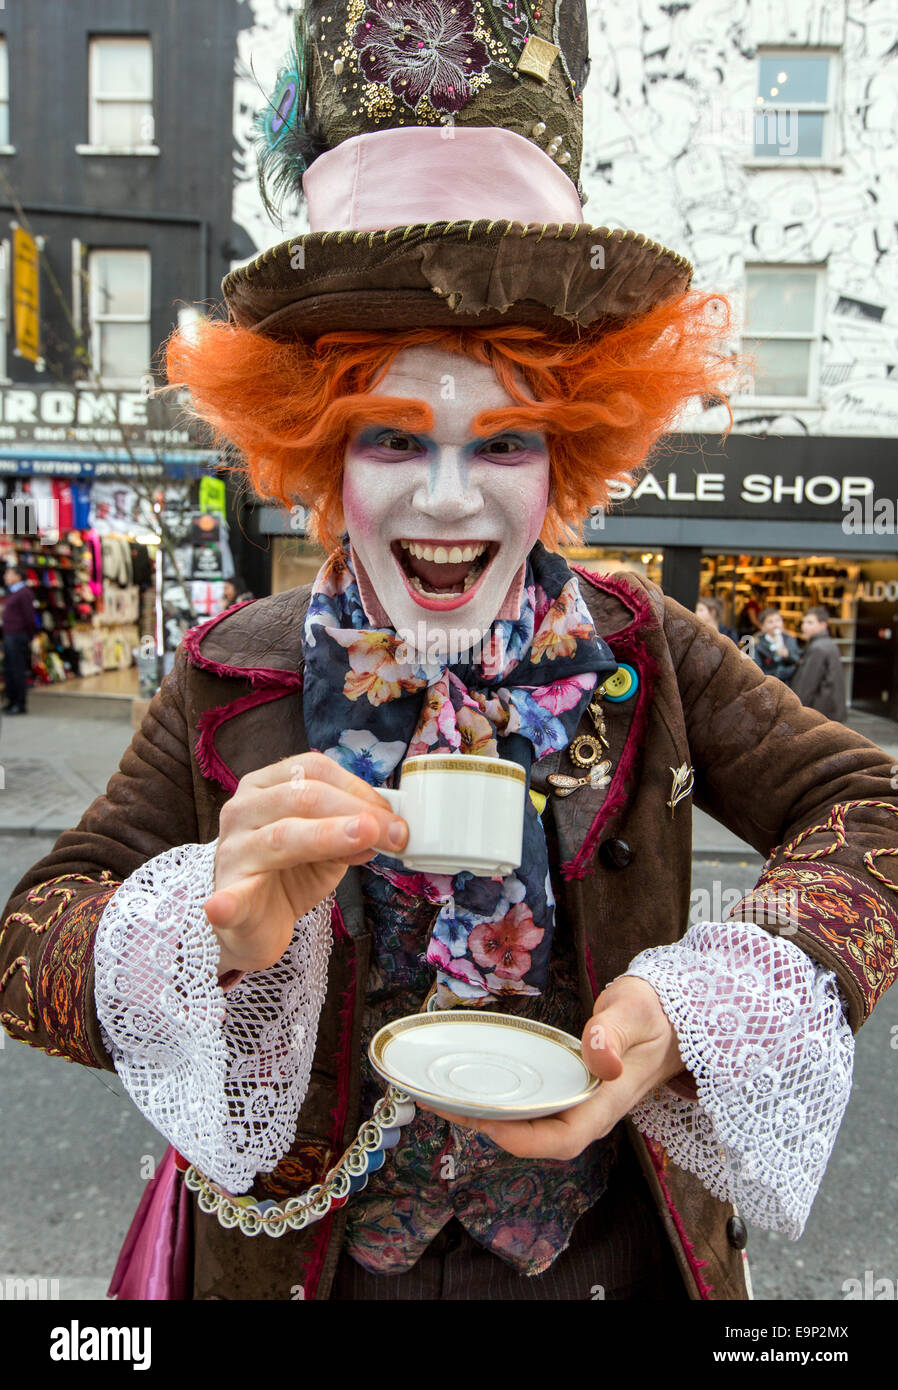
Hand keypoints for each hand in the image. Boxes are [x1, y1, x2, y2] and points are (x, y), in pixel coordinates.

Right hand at [205, 752, 407, 974]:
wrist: (252, 922)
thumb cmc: (289, 874)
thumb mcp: (327, 848)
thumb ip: (351, 833)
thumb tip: (387, 829)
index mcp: (266, 787)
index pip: (312, 770)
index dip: (357, 787)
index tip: (392, 814)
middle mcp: (243, 810)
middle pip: (302, 796)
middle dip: (356, 811)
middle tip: (396, 833)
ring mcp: (232, 852)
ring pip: (282, 836)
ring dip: (329, 835)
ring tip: (365, 837)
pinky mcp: (225, 897)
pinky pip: (227, 899)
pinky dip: (226, 904)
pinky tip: (222, 907)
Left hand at [421, 977, 685, 1158]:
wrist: (674, 1018)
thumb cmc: (656, 1013)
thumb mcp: (635, 1012)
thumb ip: (613, 1032)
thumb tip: (598, 1060)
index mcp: (606, 1103)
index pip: (561, 1140)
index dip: (520, 1138)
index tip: (484, 1121)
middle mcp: (590, 1111)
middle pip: (536, 1139)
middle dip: (488, 1127)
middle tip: (442, 1102)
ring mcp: (581, 1103)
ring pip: (532, 1126)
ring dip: (489, 1115)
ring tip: (446, 1095)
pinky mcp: (573, 1091)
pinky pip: (534, 1107)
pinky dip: (503, 1099)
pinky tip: (478, 1084)